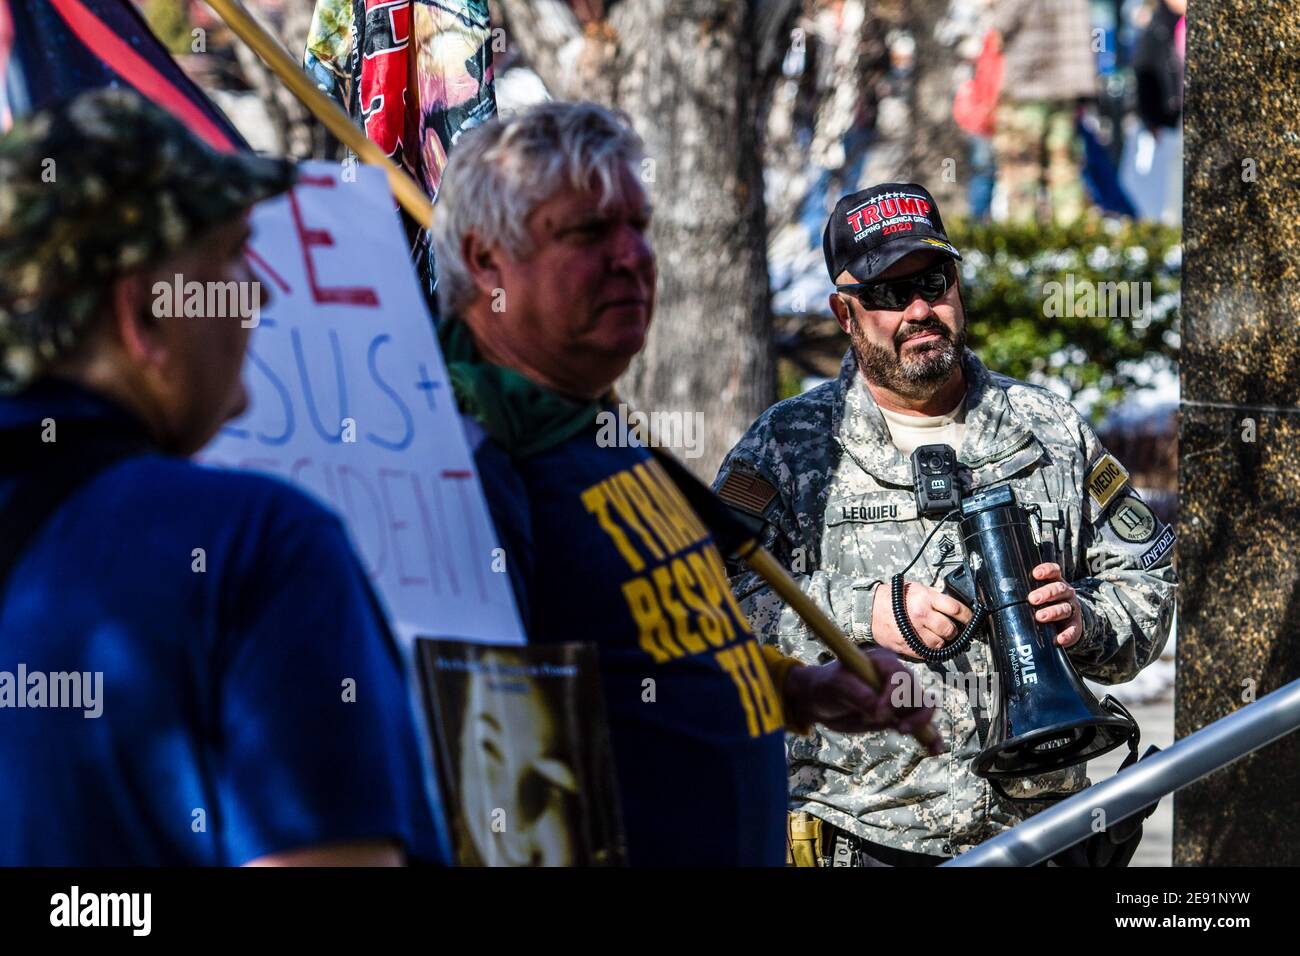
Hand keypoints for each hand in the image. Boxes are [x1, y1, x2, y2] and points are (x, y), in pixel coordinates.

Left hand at [782, 650, 943, 754]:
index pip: (900, 677)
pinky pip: (919, 726)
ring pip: (923, 709)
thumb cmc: (827, 685)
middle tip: (896, 728)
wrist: (820, 701)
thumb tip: (877, 710)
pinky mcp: (897, 716)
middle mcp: (895, 678)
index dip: (894, 696)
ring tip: (904, 733)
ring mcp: (898, 698)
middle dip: (911, 712)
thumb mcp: (836, 685)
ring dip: (922, 723)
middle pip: (917, 693)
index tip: (877, 713)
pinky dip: (929, 737)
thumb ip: (857, 694)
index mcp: (882, 663)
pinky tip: (935, 749)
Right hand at [870, 580, 973, 660]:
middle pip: (950, 629)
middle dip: (953, 631)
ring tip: (935, 635)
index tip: (971, 620)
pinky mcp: (908, 645)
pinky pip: (928, 652)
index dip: (968, 616)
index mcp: (926, 599)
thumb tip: (953, 608)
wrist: (869, 610)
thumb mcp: (916, 589)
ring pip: (940, 643)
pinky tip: (926, 642)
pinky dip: (930, 649)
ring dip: (941, 641)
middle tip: (950, 629)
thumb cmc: (892, 598)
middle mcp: (922, 615)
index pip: (956, 609)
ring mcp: (915, 632)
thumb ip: (934, 598)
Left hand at [1027, 562, 1083, 647]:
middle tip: (1032, 599)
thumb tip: (989, 597)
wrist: (1065, 624)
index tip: (1035, 574)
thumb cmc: (1044, 605)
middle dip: (1046, 593)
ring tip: (1040, 616)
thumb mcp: (1035, 595)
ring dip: (1052, 612)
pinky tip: (1058, 639)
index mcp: (1055, 582)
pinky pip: (1072, 630)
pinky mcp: (1075, 626)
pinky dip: (1066, 635)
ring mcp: (1071, 609)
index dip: (1046, 570)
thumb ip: (1019, 593)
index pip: (1054, 571)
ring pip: (1064, 608)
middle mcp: (1065, 593)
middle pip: (1059, 589)